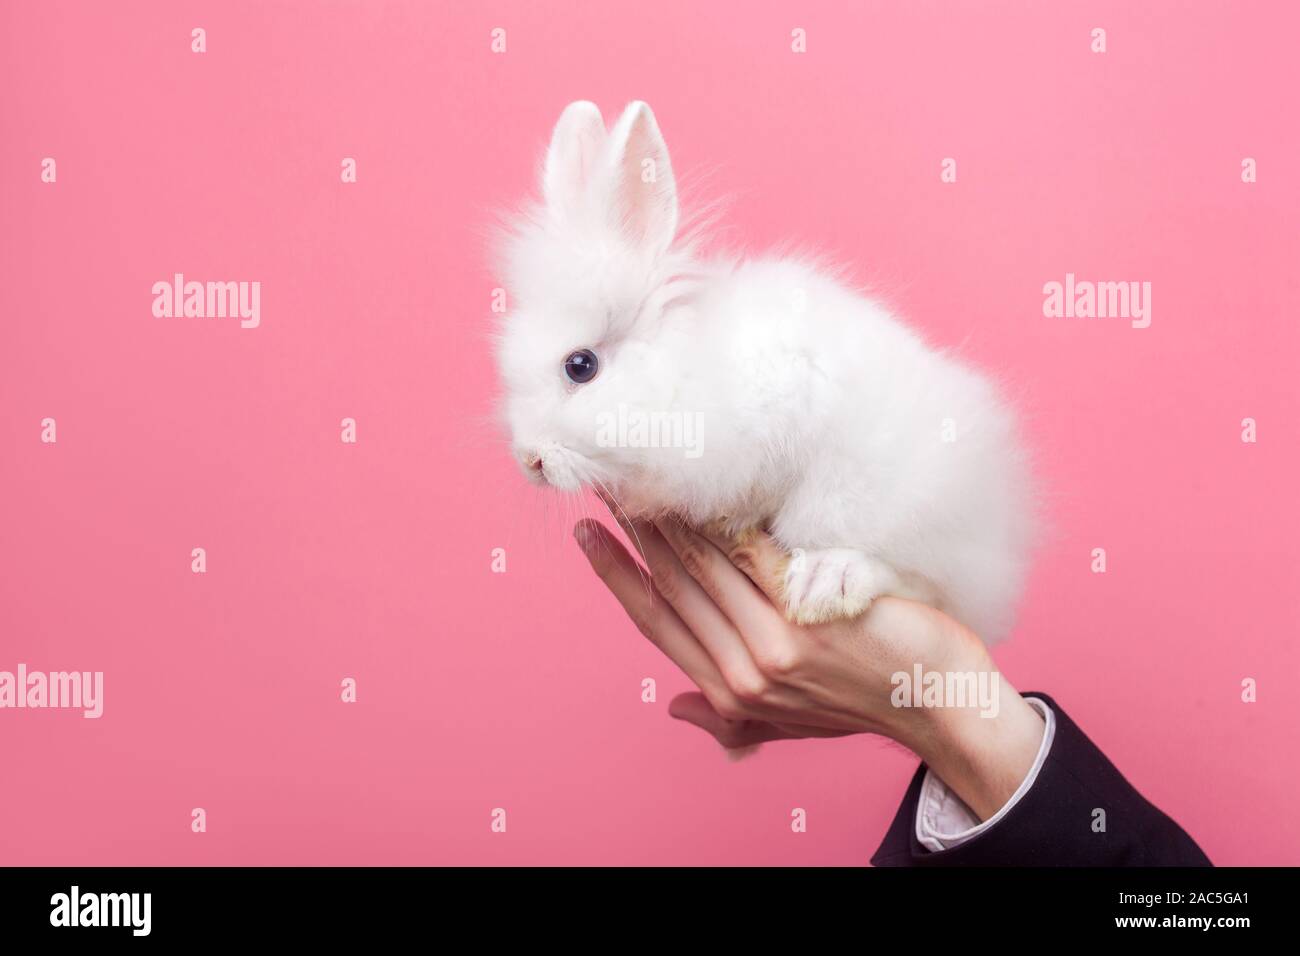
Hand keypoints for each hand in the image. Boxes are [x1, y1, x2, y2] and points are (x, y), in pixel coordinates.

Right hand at [573, 515, 1044, 820]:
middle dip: (634, 529)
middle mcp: (747, 668)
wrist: (940, 703)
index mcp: (734, 691)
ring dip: (668, 515)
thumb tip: (674, 709)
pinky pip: (753, 552)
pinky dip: (724, 518)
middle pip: (673, 584)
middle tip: (608, 481)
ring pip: (704, 564)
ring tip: (644, 474)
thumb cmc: (867, 705)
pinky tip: (705, 485)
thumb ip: (730, 718)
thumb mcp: (789, 724)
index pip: (657, 623)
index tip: (589, 535)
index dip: (618, 576)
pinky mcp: (812, 606)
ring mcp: (778, 638)